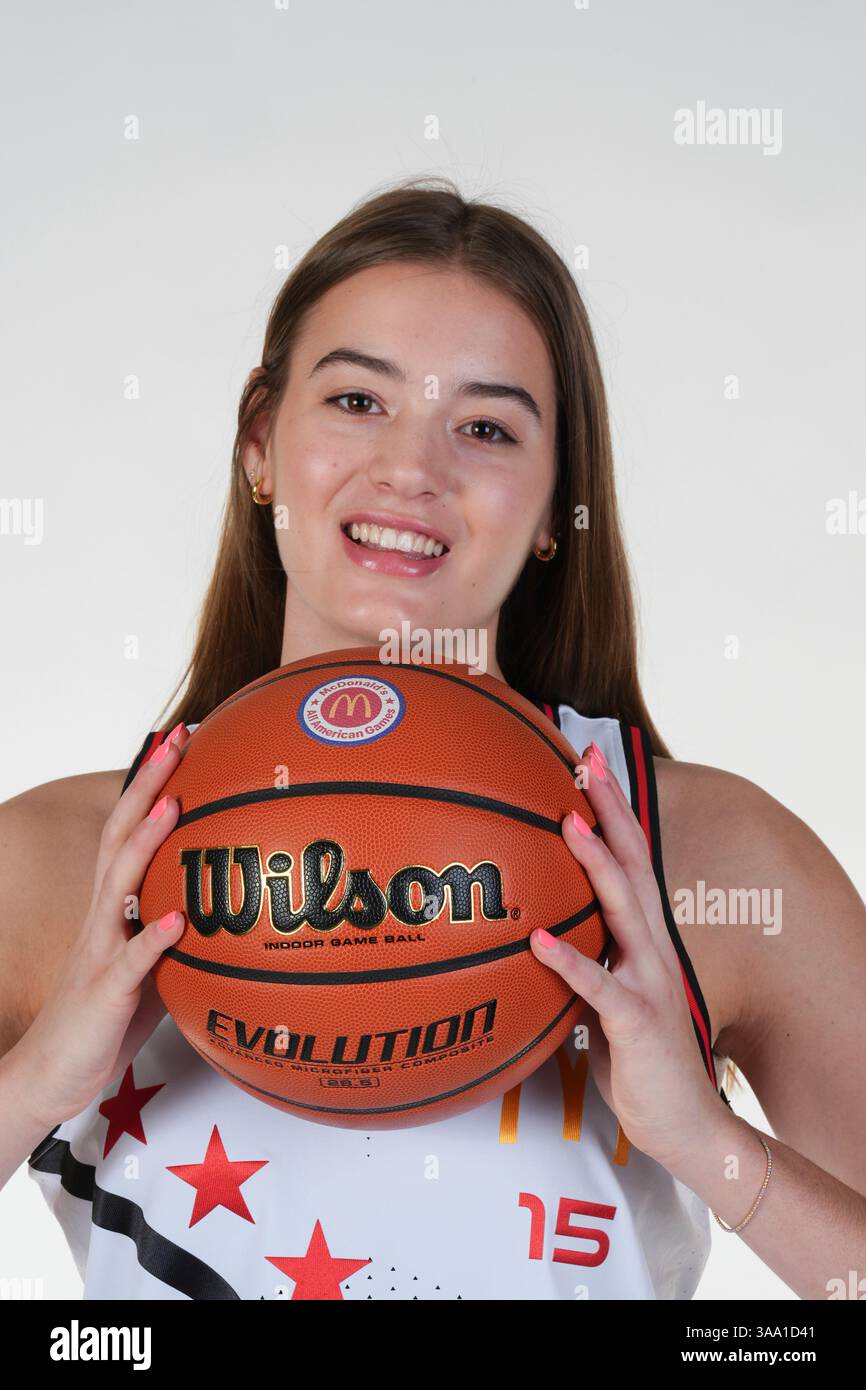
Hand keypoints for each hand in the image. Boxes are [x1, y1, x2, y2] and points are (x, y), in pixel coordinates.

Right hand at [13, 723, 190, 1127]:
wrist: (50, 1073)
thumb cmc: (105, 1016)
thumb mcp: (151, 963)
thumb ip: (181, 930)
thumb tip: (235, 904)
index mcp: (113, 906)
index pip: (129, 830)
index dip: (151, 783)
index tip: (180, 738)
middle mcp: (102, 917)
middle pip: (120, 836)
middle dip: (148, 785)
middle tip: (177, 740)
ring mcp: (99, 951)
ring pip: (120, 884)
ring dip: (147, 843)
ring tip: (174, 804)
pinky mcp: (104, 992)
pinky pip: (131, 962)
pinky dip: (154, 937)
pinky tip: (178, 918)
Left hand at [530, 743, 721, 1168]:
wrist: (684, 1122)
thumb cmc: (636, 1058)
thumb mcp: (599, 997)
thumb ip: (571, 961)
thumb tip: (516, 935)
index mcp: (639, 937)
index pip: (627, 859)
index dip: (611, 809)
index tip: (587, 762)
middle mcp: (649, 947)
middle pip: (632, 864)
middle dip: (611, 809)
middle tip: (587, 761)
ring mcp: (649, 980)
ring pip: (624, 910)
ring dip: (596, 864)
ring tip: (568, 823)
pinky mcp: (639, 1022)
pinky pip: (600, 988)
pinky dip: (570, 963)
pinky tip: (540, 941)